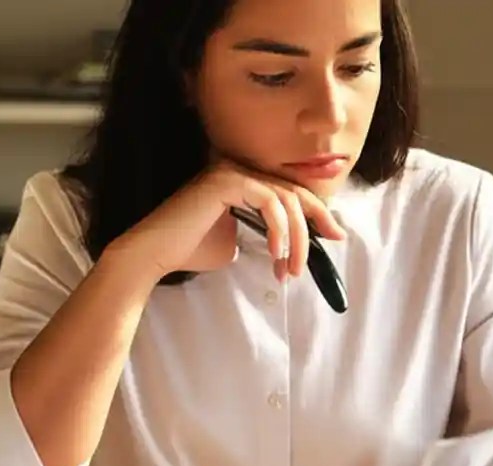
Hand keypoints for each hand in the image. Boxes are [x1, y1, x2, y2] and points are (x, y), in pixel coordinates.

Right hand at [119, 157, 346, 283]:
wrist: (157, 255)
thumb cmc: (192, 250)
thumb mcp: (237, 244)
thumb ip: (263, 237)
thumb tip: (291, 246)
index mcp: (242, 181)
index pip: (289, 192)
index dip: (317, 213)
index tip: (336, 236)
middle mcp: (238, 170)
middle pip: (293, 193)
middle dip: (317, 222)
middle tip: (328, 249)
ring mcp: (231, 172)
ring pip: (285, 199)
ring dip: (297, 237)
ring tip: (292, 268)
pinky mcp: (226, 181)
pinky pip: (269, 201)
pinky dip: (279, 229)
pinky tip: (277, 254)